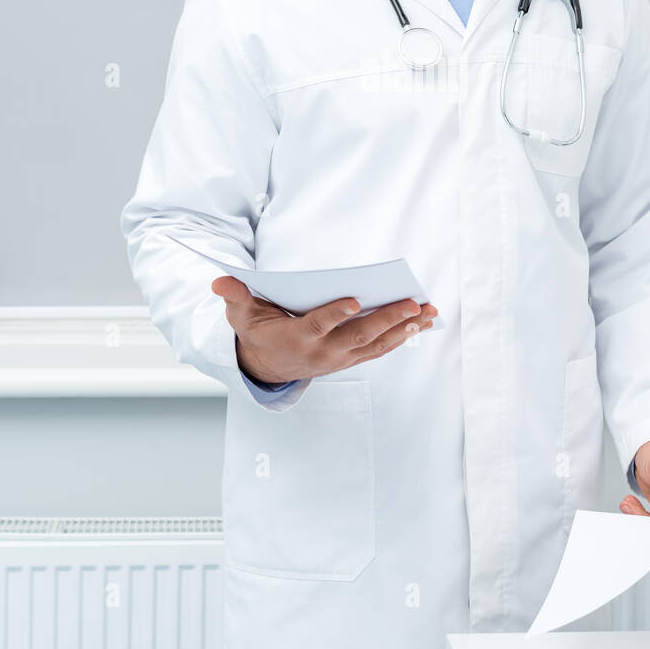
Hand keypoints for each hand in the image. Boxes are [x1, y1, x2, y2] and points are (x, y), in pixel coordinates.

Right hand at [211, 276, 437, 384]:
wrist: (268, 367)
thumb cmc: (257, 333)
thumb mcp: (241, 315)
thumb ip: (235, 296)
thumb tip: (219, 281)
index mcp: (297, 337)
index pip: (319, 325)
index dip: (337, 314)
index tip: (356, 300)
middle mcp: (323, 351)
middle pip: (360, 335)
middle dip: (389, 319)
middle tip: (413, 303)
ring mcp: (340, 358)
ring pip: (377, 344)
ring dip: (405, 328)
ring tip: (430, 312)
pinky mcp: (351, 358)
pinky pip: (381, 348)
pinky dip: (403, 336)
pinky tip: (422, 322)